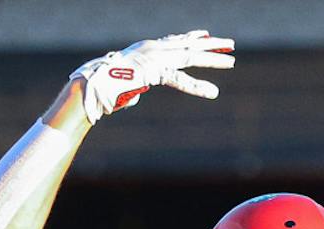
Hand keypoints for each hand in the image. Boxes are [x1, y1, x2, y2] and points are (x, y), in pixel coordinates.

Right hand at [73, 31, 233, 121]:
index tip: (205, 35)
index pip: (174, 40)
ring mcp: (154, 58)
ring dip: (212, 59)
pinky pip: (179, 79)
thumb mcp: (122, 87)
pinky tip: (213, 92)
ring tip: (232, 61)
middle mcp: (152, 49)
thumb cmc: (102, 89)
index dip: (192, 37)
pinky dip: (196, 86)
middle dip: (211, 45)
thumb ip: (134, 89)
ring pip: (189, 56)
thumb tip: (135, 98)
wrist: (91, 87)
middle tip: (231, 45)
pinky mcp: (153, 72)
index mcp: (146, 50)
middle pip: (187, 45)